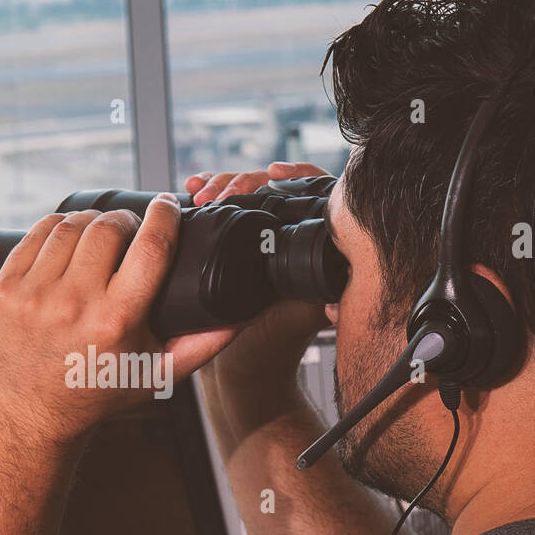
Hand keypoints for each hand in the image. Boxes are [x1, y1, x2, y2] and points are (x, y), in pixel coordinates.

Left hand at [0, 197, 238, 448]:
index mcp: (116, 321)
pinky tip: (70, 239)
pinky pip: (38, 234)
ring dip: (93, 221)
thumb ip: (203, 343)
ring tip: (102, 233)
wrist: (28, 414)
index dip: (164, 215)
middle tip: (132, 228)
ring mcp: (34, 294)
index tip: (168, 204)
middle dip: (126, 220)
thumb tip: (243, 313)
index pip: (151, 246)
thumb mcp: (156, 375)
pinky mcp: (5, 288)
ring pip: (72, 225)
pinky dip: (59, 227)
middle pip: (109, 227)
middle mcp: (73, 304)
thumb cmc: (97, 393)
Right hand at [185, 162, 333, 396]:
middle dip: (242, 181)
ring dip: (220, 183)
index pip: (313, 187)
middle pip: (272, 183)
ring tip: (199, 192)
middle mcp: (290, 228)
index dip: (297, 174)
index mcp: (314, 239)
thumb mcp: (303, 315)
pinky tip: (194, 184)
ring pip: (246, 187)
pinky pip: (226, 201)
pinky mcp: (237, 234)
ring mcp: (262, 228)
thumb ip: (323, 301)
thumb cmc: (276, 339)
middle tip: (218, 194)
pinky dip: (210, 188)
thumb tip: (340, 289)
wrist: (246, 359)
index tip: (272, 175)